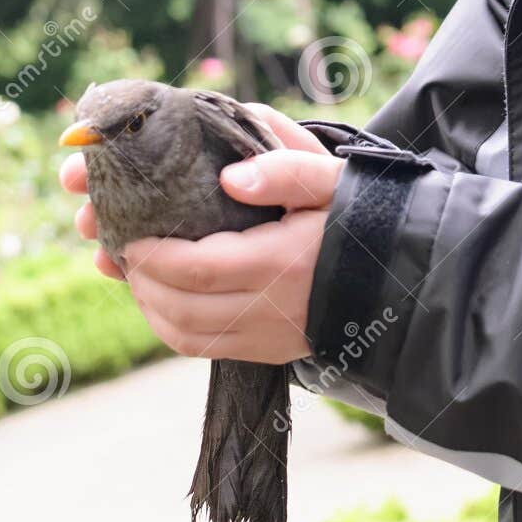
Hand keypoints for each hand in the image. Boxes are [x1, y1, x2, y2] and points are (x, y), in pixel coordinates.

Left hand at [58, 105, 345, 363]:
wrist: (399, 271)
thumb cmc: (361, 214)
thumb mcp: (331, 178)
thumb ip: (285, 169)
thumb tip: (230, 178)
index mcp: (280, 261)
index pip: (194, 269)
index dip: (150, 256)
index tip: (128, 234)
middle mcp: (270, 308)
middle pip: (180, 308)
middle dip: (141, 280)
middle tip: (122, 250)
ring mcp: (269, 336)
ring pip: (186, 335)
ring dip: (152, 307)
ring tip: (137, 274)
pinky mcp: (270, 351)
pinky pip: (205, 349)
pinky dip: (173, 327)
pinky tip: (164, 300)